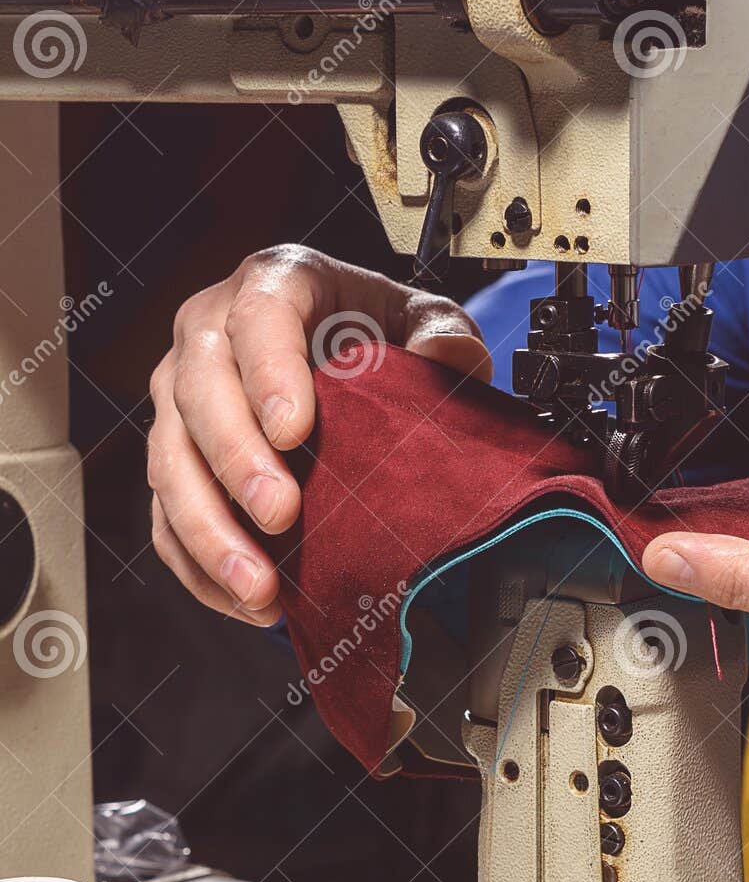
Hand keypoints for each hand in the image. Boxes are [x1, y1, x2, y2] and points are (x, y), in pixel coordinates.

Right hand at [147, 245, 489, 624]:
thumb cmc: (377, 327)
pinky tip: (243, 598)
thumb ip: (443, 333)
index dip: (268, 374)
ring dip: (208, 528)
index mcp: (275, 284)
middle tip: (281, 515)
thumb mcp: (422, 318)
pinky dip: (198, 562)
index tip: (295, 431)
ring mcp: (183, 393)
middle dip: (236, 461)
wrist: (349, 346)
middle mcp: (211, 331)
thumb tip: (450, 354)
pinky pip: (165, 512)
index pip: (258, 318)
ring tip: (258, 582)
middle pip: (198, 392)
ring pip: (168, 459)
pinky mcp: (176, 452)